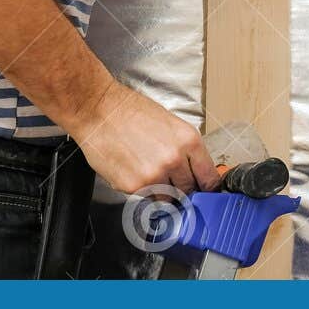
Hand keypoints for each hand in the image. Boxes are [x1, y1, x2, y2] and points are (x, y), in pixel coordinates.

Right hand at [69, 80, 221, 195]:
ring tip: (146, 172)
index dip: (206, 188)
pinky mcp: (134, 186)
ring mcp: (154, 175)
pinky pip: (145, 198)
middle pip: (189, 191)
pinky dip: (140, 190)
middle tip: (168, 178)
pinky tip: (132, 171)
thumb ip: (184, 150)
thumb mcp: (169, 124)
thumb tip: (193, 172)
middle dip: (181, 188)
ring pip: (167, 199)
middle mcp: (174, 160)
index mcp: (188, 141)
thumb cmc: (130, 111)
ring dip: (159, 191)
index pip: (209, 178)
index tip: (203, 192)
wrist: (98, 109)